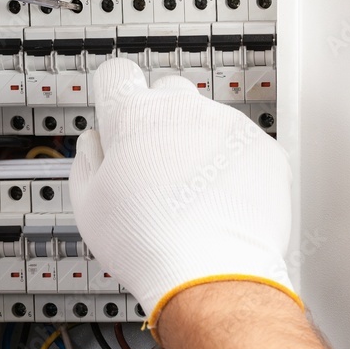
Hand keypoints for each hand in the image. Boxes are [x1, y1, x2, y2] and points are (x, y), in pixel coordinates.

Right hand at [69, 59, 300, 334]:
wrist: (210, 273)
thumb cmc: (146, 242)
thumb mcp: (87, 203)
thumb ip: (87, 159)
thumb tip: (95, 144)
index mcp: (134, 116)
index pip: (117, 75)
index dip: (113, 95)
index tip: (116, 112)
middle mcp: (183, 110)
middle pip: (166, 91)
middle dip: (157, 118)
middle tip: (153, 160)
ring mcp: (227, 127)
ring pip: (206, 119)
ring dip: (195, 142)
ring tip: (189, 192)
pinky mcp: (262, 149)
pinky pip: (239, 145)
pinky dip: (228, 164)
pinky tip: (217, 199)